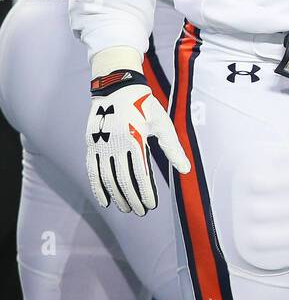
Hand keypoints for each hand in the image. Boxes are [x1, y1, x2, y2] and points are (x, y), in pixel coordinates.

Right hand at [86, 65, 189, 215]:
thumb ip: (173, 148)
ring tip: (127, 209)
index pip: (140, 174)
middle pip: (123, 180)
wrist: (118, 87)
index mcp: (135, 139)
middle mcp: (115, 145)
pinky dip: (98, 188)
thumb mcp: (162, 124)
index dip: (146, 192)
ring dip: (117, 196)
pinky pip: (93, 171)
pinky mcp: (91, 145)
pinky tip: (106, 201)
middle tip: (141, 212)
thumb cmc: (145, 106)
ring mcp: (100, 146)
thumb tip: (186, 170)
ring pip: (107, 179)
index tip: (152, 205)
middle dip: (133, 198)